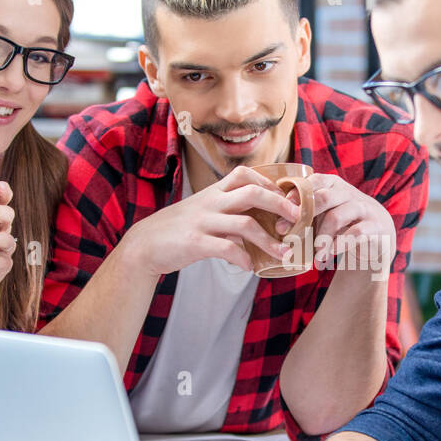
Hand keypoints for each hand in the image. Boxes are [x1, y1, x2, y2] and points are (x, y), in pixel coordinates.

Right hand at [123, 166, 300, 276]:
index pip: (245, 174)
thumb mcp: (202, 211)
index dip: (270, 184)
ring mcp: (203, 222)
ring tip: (283, 253)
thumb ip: (227, 211)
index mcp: (213, 192)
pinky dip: (244, 259)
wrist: (144, 245)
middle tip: (297, 220)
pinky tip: (250, 267)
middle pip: (252, 193)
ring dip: (269, 241)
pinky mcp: (195, 243)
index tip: (286, 199)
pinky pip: (227, 249)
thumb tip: (259, 223)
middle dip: (279, 205)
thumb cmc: (178, 230)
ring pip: (245, 224)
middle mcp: (210, 202)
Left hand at [278, 174, 393, 271]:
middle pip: (323, 197)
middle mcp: (349, 192)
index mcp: (333, 184)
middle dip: (302, 217)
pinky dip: (337, 246)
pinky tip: (327, 257)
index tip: (281, 216)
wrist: (376, 237)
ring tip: (314, 256)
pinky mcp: (375, 226)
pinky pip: (354, 234)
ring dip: (321, 239)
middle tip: (288, 235)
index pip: (313, 182)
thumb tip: (277, 225)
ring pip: (336, 217)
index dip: (295, 196)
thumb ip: (306, 213)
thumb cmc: (341, 224)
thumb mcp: (324, 214)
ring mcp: (364, 208)